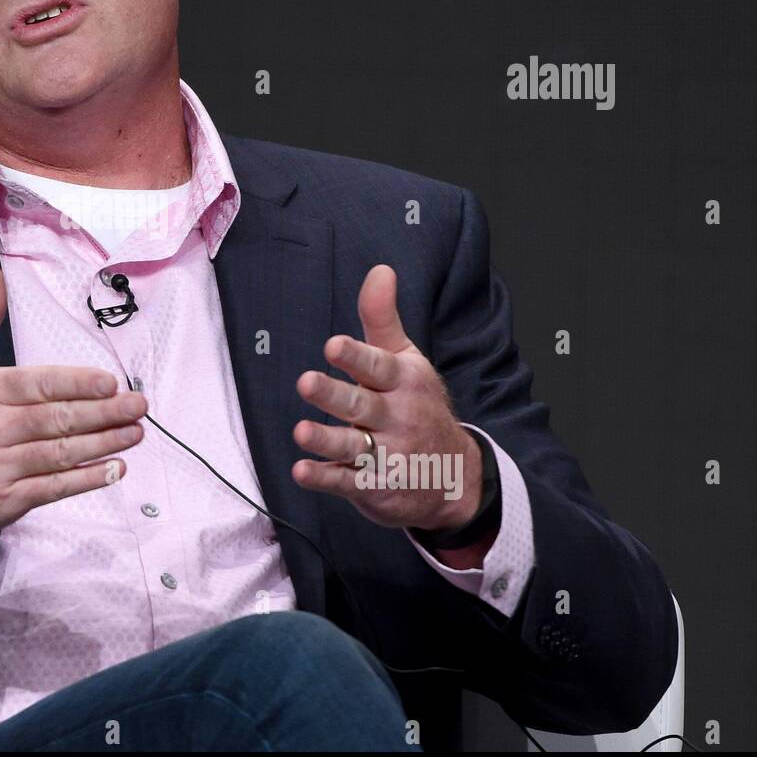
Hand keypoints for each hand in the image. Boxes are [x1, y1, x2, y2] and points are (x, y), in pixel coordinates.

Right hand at [0, 263, 145, 580]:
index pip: (39, 385)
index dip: (78, 384)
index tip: (111, 383)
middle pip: (57, 419)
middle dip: (105, 413)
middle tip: (139, 405)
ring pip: (60, 454)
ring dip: (104, 444)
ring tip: (135, 433)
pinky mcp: (3, 502)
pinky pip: (52, 489)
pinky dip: (86, 479)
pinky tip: (113, 469)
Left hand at [290, 264, 482, 532]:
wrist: (455, 476)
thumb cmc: (419, 405)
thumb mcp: (407, 360)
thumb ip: (383, 319)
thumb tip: (379, 270)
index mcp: (404, 382)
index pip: (378, 366)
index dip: (356, 357)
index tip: (333, 345)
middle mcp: (396, 417)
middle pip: (361, 405)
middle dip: (333, 394)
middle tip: (306, 381)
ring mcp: (386, 454)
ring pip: (352, 446)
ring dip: (326, 439)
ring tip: (301, 431)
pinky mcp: (374, 486)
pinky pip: (347, 481)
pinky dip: (325, 477)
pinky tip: (302, 471)